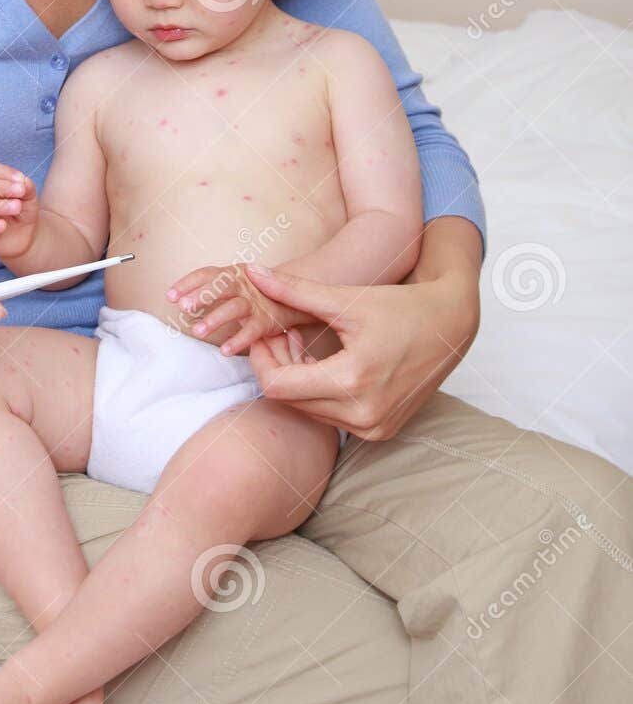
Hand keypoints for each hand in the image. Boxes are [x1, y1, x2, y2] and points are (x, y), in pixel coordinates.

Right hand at [0, 162, 39, 259]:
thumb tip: (24, 181)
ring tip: (17, 207)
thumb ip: (27, 188)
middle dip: (2, 188)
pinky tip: (3, 225)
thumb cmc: (22, 212)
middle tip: (21, 191)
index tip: (21, 180)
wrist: (24, 236)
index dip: (5, 173)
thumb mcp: (29, 198)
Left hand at [166, 261, 311, 352]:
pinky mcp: (267, 319)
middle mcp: (243, 283)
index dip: (187, 283)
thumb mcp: (232, 287)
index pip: (206, 274)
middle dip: (202, 295)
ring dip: (215, 318)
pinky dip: (238, 340)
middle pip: (221, 285)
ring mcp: (256, 301)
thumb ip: (208, 291)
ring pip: (234, 307)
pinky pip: (251, 330)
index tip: (170, 296)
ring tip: (197, 332)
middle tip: (183, 307)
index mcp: (231, 273)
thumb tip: (177, 301)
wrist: (292, 300)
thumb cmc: (252, 294)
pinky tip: (224, 351)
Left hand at [243, 263, 479, 440]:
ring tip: (303, 345)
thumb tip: (251, 273)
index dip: (262, 359)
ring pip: (309, 410)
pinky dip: (319, 392)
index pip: (278, 387)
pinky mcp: (381, 431)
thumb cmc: (400, 306)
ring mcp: (374, 428)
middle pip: (290, 400)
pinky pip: (331, 416)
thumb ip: (294, 290)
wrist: (452, 325)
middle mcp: (364, 415)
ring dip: (297, 380)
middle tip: (283, 334)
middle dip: (278, 367)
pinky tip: (323, 363)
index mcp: (353, 381)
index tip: (264, 334)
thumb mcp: (345, 298)